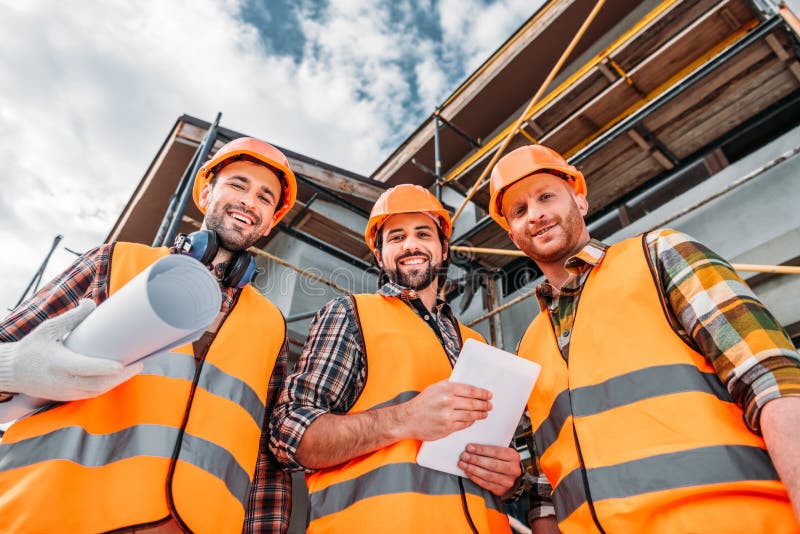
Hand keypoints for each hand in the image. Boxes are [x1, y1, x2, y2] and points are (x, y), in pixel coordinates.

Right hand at [0, 300, 142, 400]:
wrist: (11, 371)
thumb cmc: (31, 347)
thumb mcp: (48, 329)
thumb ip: (72, 317)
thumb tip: (91, 302)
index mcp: (59, 364)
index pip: (87, 369)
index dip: (108, 369)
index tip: (126, 363)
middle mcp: (63, 381)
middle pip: (98, 385)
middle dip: (121, 377)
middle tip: (138, 364)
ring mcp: (65, 392)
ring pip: (96, 392)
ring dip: (116, 383)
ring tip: (133, 370)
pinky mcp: (66, 397)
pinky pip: (90, 395)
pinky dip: (106, 388)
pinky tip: (118, 378)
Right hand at [398, 379, 491, 440]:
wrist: (408, 419)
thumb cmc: (421, 403)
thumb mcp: (435, 388)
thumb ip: (450, 385)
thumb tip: (466, 386)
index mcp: (446, 389)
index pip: (470, 390)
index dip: (482, 393)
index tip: (489, 395)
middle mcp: (448, 401)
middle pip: (473, 403)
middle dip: (484, 404)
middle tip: (489, 405)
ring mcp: (448, 416)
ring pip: (470, 415)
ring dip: (480, 414)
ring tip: (485, 413)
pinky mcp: (447, 428)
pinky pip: (464, 424)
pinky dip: (470, 422)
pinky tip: (473, 420)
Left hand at [459, 443, 520, 495]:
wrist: (512, 476)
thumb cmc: (504, 461)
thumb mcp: (502, 452)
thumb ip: (490, 449)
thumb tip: (472, 448)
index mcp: (513, 456)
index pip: (496, 452)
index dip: (481, 450)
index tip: (469, 447)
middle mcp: (513, 469)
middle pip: (492, 464)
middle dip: (476, 460)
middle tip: (464, 456)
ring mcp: (508, 481)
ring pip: (488, 475)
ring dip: (473, 469)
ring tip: (464, 464)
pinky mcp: (501, 490)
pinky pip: (486, 484)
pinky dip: (475, 478)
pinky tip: (468, 472)